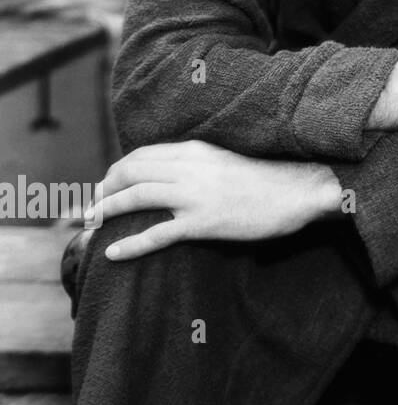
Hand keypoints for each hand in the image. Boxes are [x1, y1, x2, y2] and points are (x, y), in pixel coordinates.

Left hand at [88, 141, 341, 260]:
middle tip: (91, 208)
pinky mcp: (203, 222)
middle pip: (129, 173)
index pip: (139, 156)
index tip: (106, 187)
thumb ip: (197, 164)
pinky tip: (113, 253)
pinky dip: (130, 245)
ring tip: (91, 226)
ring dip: (106, 211)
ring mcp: (194, 195)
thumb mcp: (225, 160)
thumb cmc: (268, 179)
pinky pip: (156, 234)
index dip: (116, 172)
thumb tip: (171, 176)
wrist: (299, 191)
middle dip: (103, 190)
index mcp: (194, 150)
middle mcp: (189, 167)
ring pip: (135, 197)